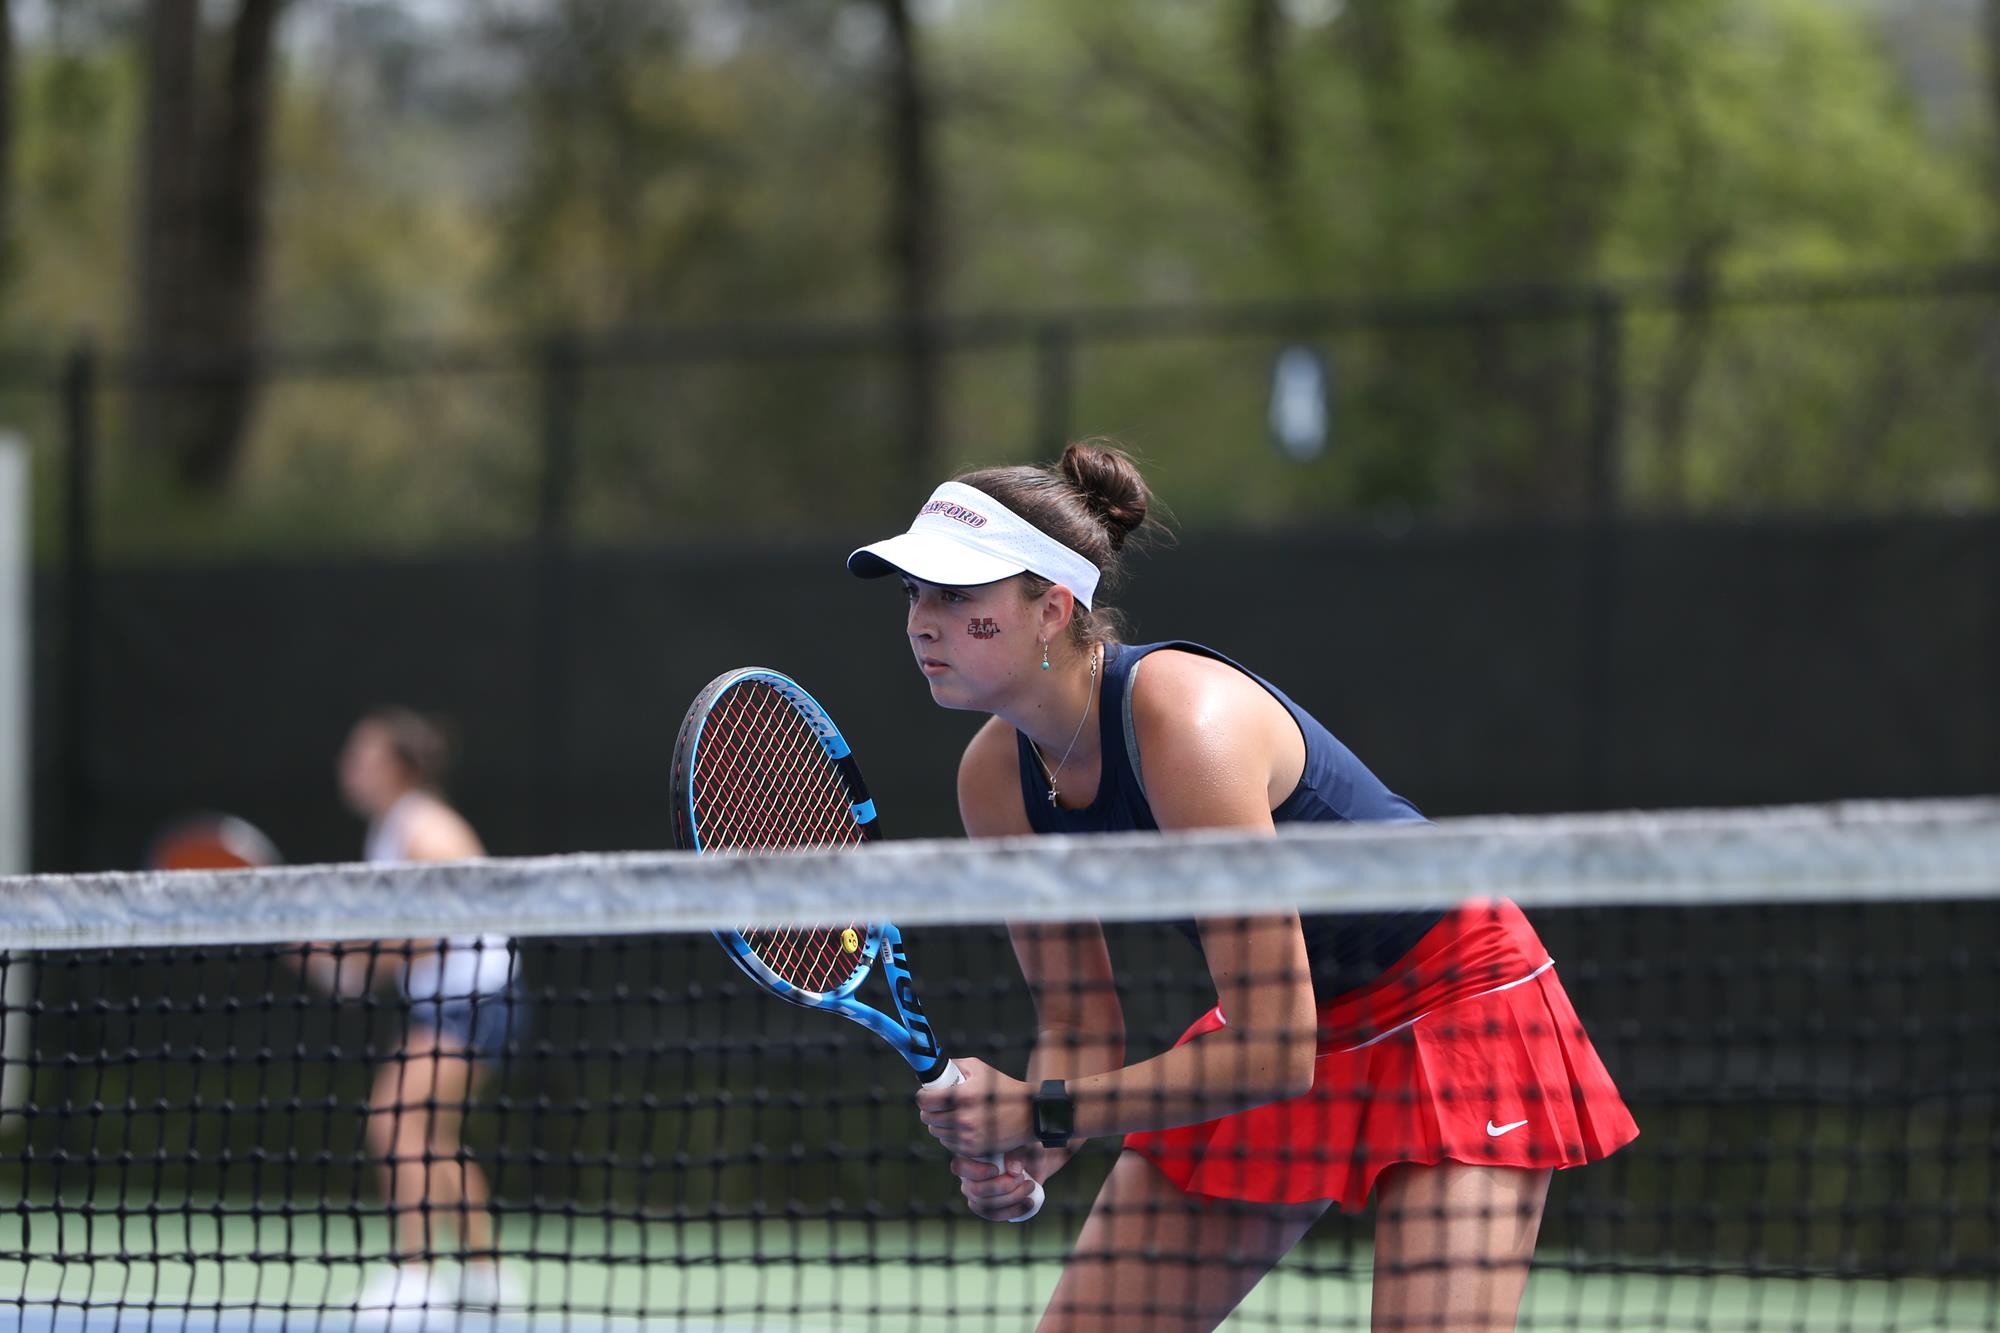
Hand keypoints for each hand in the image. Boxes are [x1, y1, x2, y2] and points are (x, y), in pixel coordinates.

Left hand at [914, 1056, 1031, 1157]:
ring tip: (953, 1114)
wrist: (1028, 1115)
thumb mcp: (979, 1068)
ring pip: (935, 1131)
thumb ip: (953, 1066)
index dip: (923, 1096)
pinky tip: (962, 1126)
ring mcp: (967, 1136)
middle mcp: (963, 1118)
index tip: (927, 1094)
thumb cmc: (1002, 1088)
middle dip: (930, 1109)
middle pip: (927, 1117)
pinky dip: (951, 1135)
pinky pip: (948, 1143)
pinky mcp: (971, 1149)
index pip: (924, 1101)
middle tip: (939, 1104)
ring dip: (939, 1123)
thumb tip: (933, 1070)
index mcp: (963, 1096)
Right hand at [949, 1147, 1067, 1221]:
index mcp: (969, 1157)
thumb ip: (1016, 1153)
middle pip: (975, 1190)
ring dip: (1011, 1198)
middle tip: (1022, 1177)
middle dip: (1002, 1187)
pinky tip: (1029, 1203)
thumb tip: (1013, 1171)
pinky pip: (995, 1215)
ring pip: (986, 1205)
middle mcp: (968, 1178)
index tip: (996, 1170)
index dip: (975, 1172)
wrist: (1033, 1161)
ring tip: (1030, 1186)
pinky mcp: (989, 1209)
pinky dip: (1013, 1211)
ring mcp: (976, 1196)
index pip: (959, 1167)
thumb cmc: (1022, 1148)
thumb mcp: (1021, 1145)